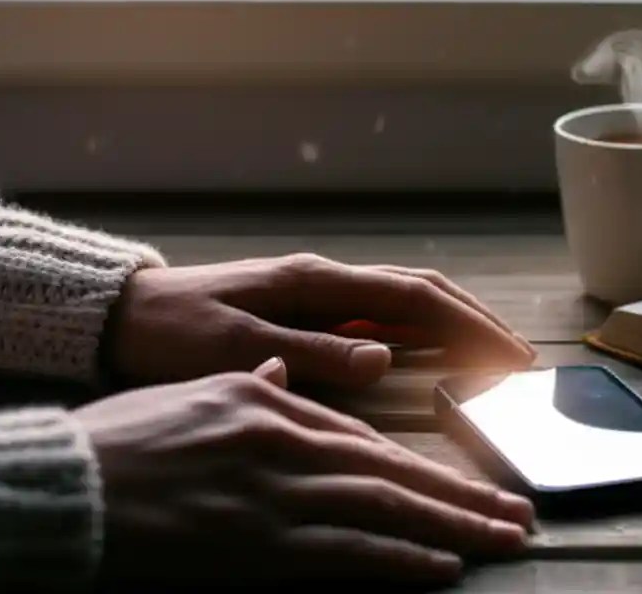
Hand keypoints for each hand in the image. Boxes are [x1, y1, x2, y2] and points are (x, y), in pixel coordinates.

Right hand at [76, 361, 534, 585]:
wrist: (60, 485)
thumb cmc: (118, 442)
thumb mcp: (191, 394)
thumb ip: (250, 384)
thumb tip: (280, 370)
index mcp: (270, 402)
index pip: (366, 436)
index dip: (423, 464)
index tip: (465, 483)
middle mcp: (285, 441)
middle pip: (393, 469)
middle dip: (463, 495)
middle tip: (517, 512)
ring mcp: (275, 493)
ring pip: (386, 507)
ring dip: (452, 526)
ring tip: (500, 539)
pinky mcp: (258, 545)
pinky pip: (346, 552)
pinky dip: (399, 558)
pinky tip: (440, 566)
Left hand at [104, 253, 535, 387]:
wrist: (120, 315)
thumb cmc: (171, 332)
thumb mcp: (234, 349)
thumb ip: (309, 354)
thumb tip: (383, 360)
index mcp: (316, 283)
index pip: (414, 299)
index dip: (468, 327)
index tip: (509, 357)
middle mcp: (327, 280)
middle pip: (423, 290)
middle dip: (477, 319)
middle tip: (521, 358)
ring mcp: (320, 292)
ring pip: (406, 299)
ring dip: (455, 322)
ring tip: (494, 354)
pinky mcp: (308, 309)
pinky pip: (381, 314)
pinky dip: (421, 330)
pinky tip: (436, 352)